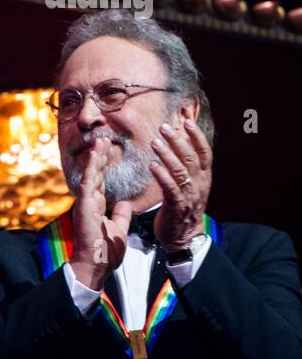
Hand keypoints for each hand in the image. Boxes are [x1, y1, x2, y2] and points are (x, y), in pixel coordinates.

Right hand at [68, 137, 132, 290]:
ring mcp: (86, 204)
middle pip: (94, 174)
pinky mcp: (85, 207)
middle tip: (102, 139)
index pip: (100, 181)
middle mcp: (90, 202)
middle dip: (99, 156)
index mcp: (97, 206)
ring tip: (99, 142)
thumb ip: (120, 215)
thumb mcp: (119, 229)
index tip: (108, 150)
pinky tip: (94, 158)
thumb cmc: (106, 251)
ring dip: (95, 158)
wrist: (96, 265)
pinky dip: (91, 170)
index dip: (104, 166)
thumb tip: (124, 202)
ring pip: (90, 176)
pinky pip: (88, 185)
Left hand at [150, 117, 212, 251]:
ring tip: (155, 142)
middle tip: (164, 127)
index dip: (197, 136)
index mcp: (204, 177)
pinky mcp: (177, 206)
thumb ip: (187, 167)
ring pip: (180, 171)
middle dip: (178, 141)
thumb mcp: (190, 185)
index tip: (187, 121)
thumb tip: (180, 144)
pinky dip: (162, 175)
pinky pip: (170, 188)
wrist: (183, 236)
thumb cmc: (183, 207)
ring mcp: (189, 195)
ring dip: (167, 154)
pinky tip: (152, 165)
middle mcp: (199, 184)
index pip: (205, 153)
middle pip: (191, 158)